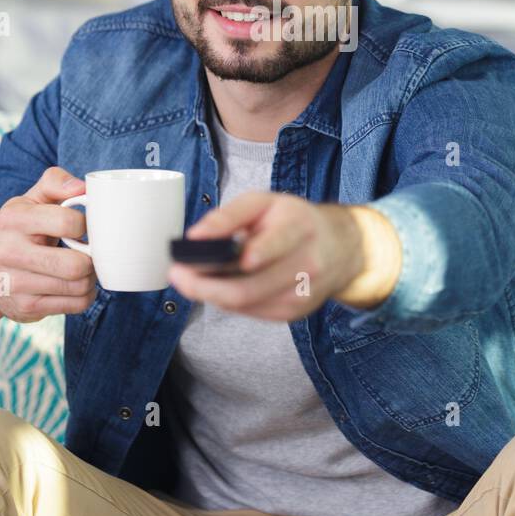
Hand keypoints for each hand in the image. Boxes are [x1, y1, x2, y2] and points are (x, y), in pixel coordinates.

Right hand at [0, 166, 98, 322]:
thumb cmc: (19, 231)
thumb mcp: (30, 200)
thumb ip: (56, 183)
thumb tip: (83, 187)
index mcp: (13, 219)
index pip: (67, 223)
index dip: (86, 226)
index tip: (84, 228)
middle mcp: (8, 252)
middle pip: (76, 265)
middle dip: (92, 259)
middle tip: (90, 253)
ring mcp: (15, 284)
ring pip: (78, 286)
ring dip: (90, 278)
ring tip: (84, 268)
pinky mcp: (25, 307)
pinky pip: (75, 305)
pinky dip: (85, 296)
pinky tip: (76, 285)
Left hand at [166, 191, 364, 321]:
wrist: (338, 248)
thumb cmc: (292, 220)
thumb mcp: (263, 202)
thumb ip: (228, 215)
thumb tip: (195, 237)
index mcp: (300, 227)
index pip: (276, 243)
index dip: (249, 253)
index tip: (211, 258)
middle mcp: (307, 263)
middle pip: (248, 288)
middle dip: (204, 285)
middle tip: (176, 275)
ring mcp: (302, 294)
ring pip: (244, 304)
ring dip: (210, 293)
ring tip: (189, 279)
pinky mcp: (294, 313)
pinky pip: (250, 312)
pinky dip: (228, 300)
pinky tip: (219, 285)